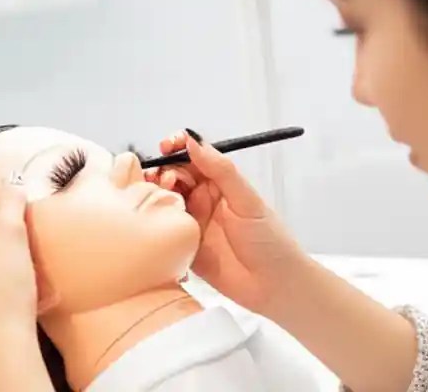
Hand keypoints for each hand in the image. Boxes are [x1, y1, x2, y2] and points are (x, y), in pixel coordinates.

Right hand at [147, 130, 309, 314]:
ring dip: (156, 193)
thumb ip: (221, 170)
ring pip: (165, 200)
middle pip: (173, 176)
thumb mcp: (247, 200)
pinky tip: (152, 219)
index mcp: (220, 184)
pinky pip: (163, 229)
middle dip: (163, 170)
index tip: (166, 146)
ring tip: (161, 197)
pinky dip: (154, 220)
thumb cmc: (270, 241)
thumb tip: (194, 140)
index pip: (193, 157)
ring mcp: (192, 222)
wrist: (275, 287)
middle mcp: (203, 200)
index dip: (177, 148)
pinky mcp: (183, 246)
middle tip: (165, 180)